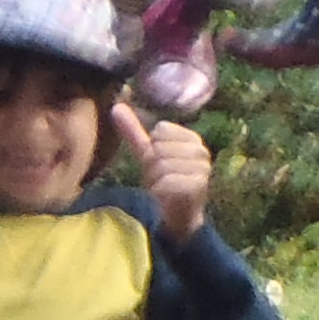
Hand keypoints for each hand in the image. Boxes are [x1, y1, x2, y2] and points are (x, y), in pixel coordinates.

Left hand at [113, 102, 211, 239]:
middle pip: (159, 148)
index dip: (152, 149)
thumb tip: (116, 106)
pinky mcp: (197, 186)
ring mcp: (202, 169)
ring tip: (165, 187)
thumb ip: (134, 131)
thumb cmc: (165, 179)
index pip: (160, 130)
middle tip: (161, 178)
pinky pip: (165, 183)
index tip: (160, 162)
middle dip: (152, 167)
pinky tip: (167, 196)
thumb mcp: (148, 153)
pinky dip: (159, 191)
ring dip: (155, 180)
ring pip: (160, 166)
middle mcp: (202, 151)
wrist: (179, 213)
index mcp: (192, 139)